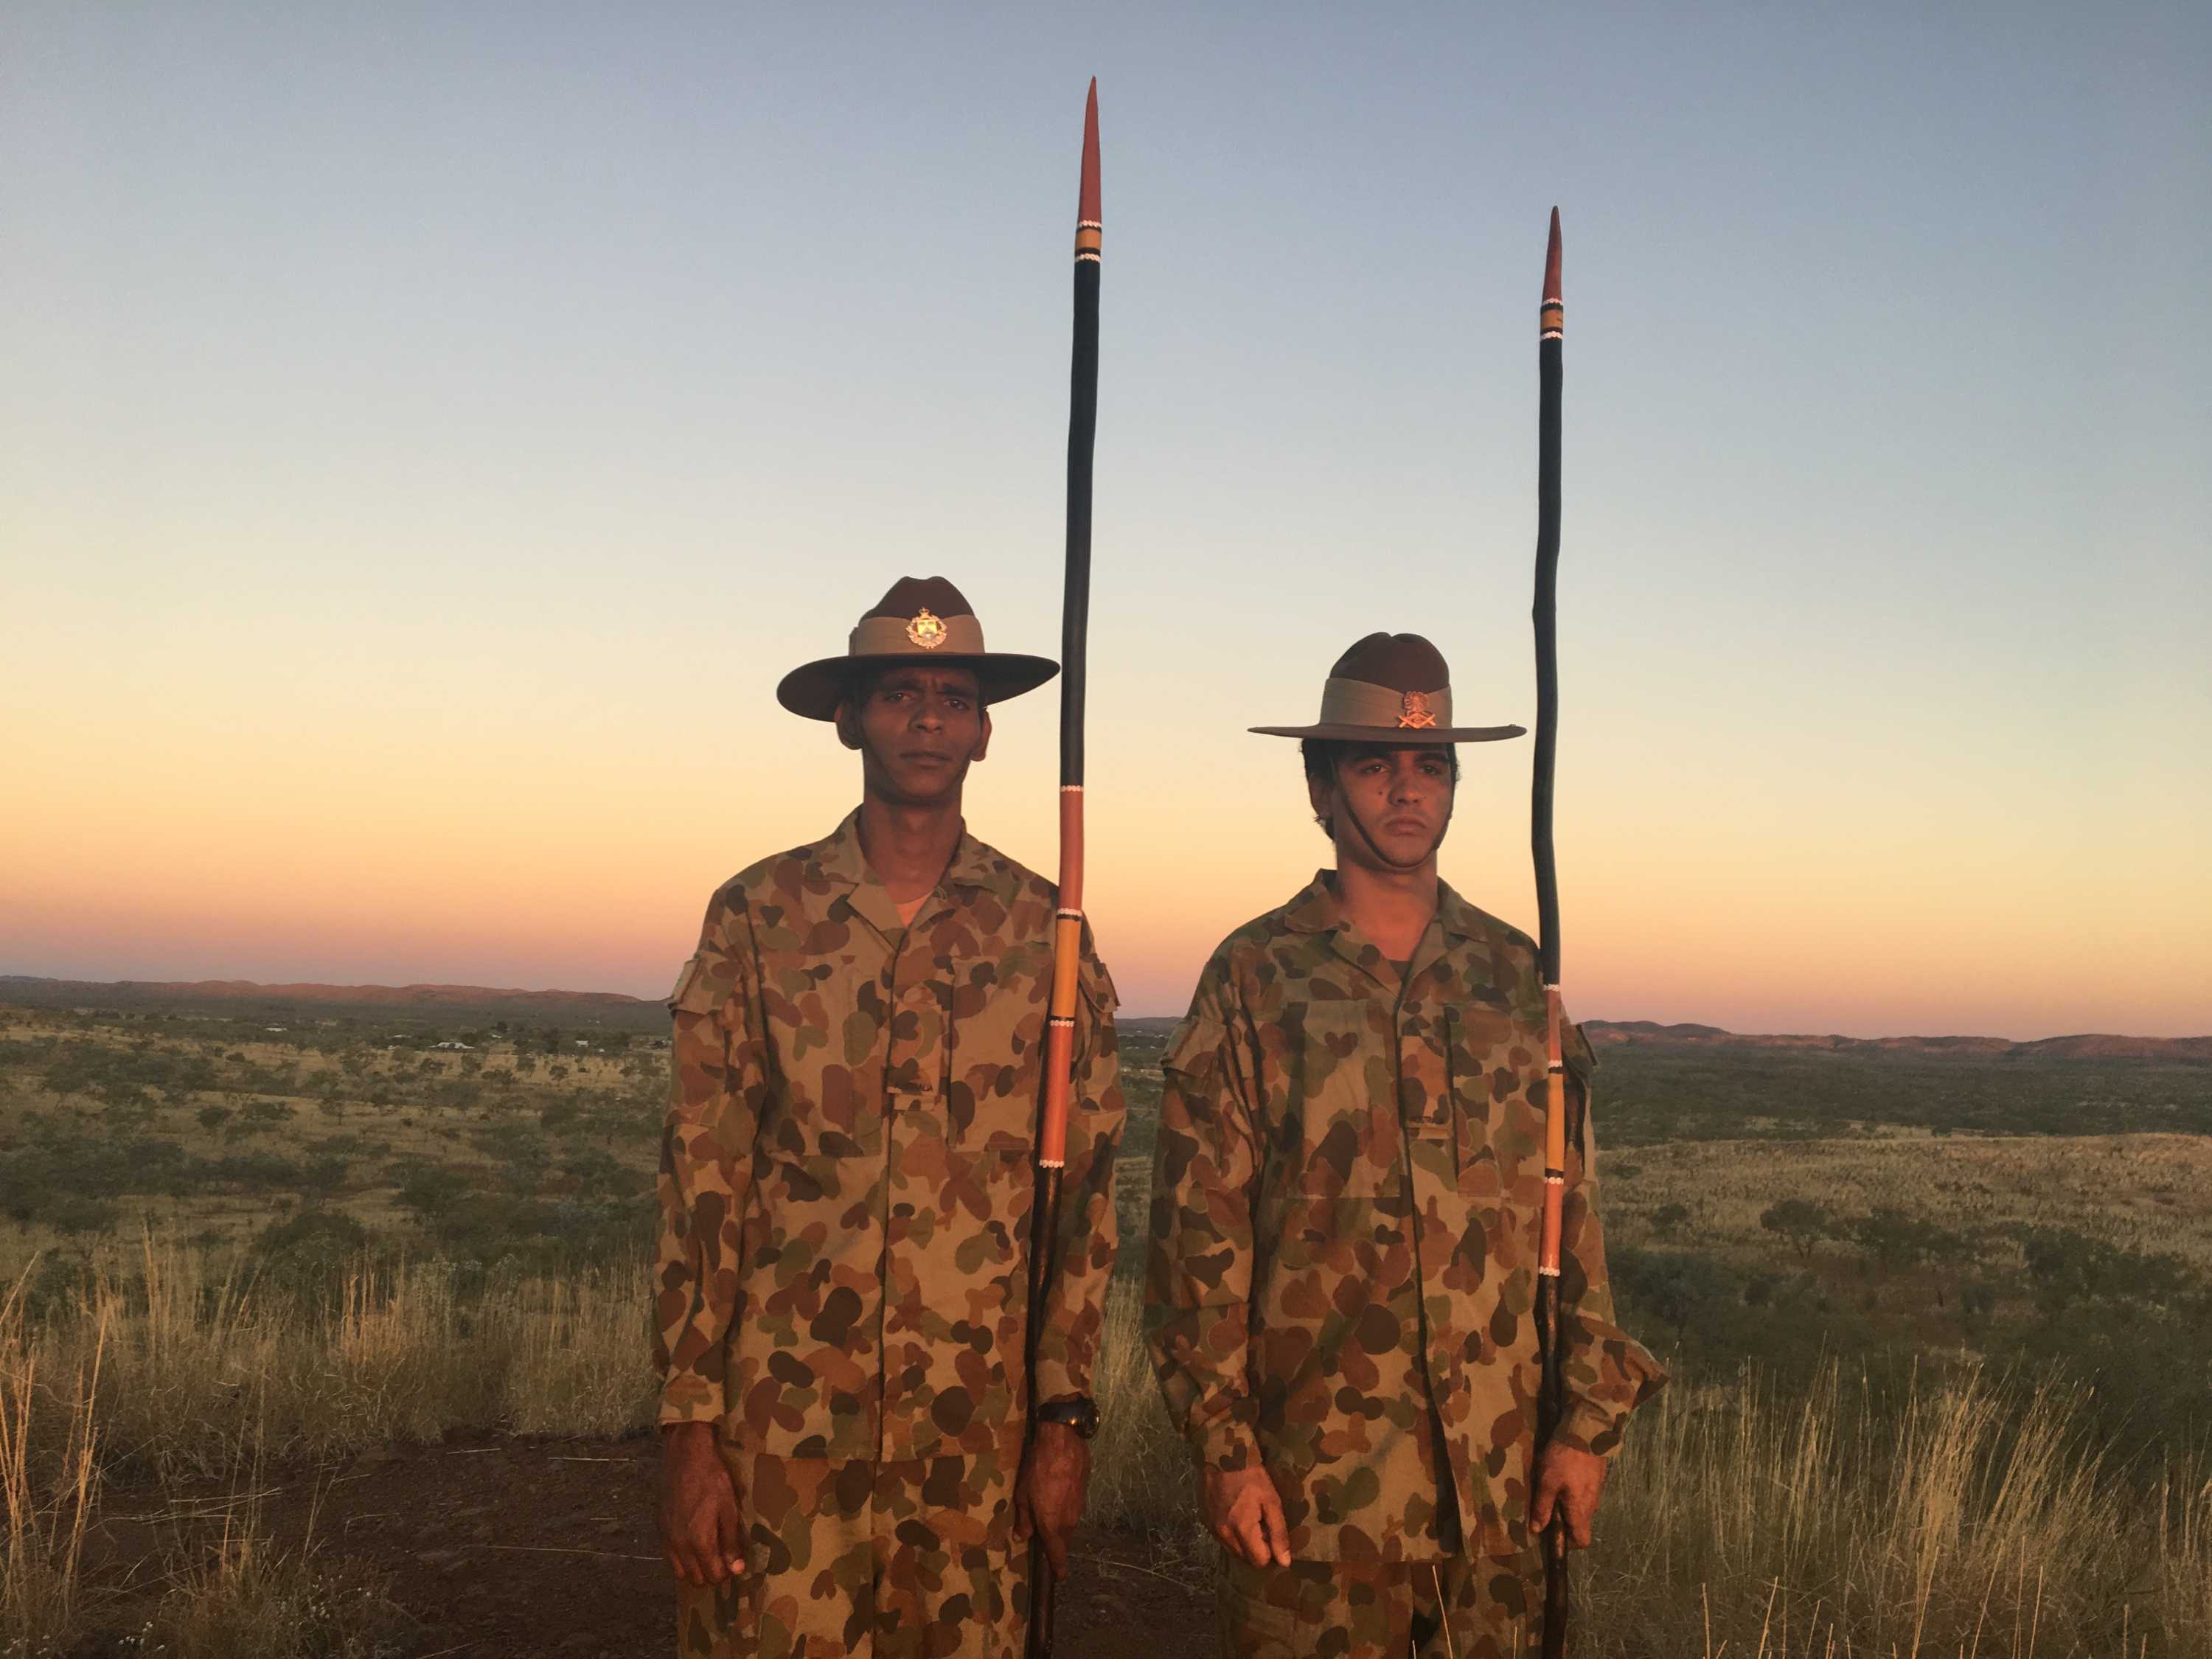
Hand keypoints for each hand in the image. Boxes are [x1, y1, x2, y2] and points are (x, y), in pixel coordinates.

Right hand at [659, 1422, 742, 1585]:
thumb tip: (737, 1569)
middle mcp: (679, 1545)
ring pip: (680, 1572)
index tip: (735, 1565)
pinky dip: (682, 1559)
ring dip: (695, 1570)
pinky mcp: (660, 1529)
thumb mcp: (729, 1509)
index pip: (713, 1575)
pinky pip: (670, 1557)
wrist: (686, 1457)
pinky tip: (693, 1545)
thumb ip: (731, 1542)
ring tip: (709, 1556)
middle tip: (724, 1561)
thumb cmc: (713, 1480)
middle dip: (711, 1575)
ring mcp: (667, 1538)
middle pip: (695, 1578)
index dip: (726, 1574)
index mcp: (699, 1541)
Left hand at [1014, 1422, 1090, 1579]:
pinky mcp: (1085, 1493)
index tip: (1059, 1577)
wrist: (1062, 1441)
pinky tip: (1058, 1495)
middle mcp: (1069, 1520)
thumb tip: (1023, 1537)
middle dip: (1055, 1542)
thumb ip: (1023, 1519)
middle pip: (1064, 1539)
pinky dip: (1066, 1508)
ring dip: (1060, 1523)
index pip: (1057, 1553)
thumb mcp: (1022, 1494)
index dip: (1058, 1567)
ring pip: (1070, 1523)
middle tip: (1044, 1537)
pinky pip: (1075, 1509)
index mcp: (1052, 1524)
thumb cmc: (1037, 1468)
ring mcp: (1080, 1506)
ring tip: (1048, 1511)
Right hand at [1204, 1463, 1289, 1567]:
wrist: (1223, 1456)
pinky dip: (1232, 1534)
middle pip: (1246, 1559)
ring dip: (1244, 1542)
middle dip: (1257, 1548)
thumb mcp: (1272, 1501)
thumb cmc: (1252, 1478)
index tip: (1271, 1533)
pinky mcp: (1206, 1522)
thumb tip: (1284, 1563)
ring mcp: (1213, 1529)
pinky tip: (1236, 1514)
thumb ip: (1278, 1533)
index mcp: (1242, 1531)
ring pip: (1233, 1551)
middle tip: (1262, 1524)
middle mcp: (1224, 1535)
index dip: (1270, 1551)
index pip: (1259, 1562)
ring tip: (1249, 1518)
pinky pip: (1223, 1540)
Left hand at [1530, 1442, 1605, 1549]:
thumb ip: (1542, 1507)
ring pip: (1583, 1508)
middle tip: (1547, 1508)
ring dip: (1569, 1505)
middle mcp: (1593, 1505)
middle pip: (1581, 1524)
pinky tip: (1563, 1476)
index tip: (1553, 1532)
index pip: (1582, 1541)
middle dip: (1565, 1522)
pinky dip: (1575, 1492)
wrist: (1586, 1432)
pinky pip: (1586, 1493)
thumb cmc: (1564, 1460)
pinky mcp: (1597, 1478)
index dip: (1568, 1542)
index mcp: (1581, 1511)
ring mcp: (1597, 1491)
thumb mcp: (1546, 1482)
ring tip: (1552, 1489)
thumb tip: (1537, 1530)